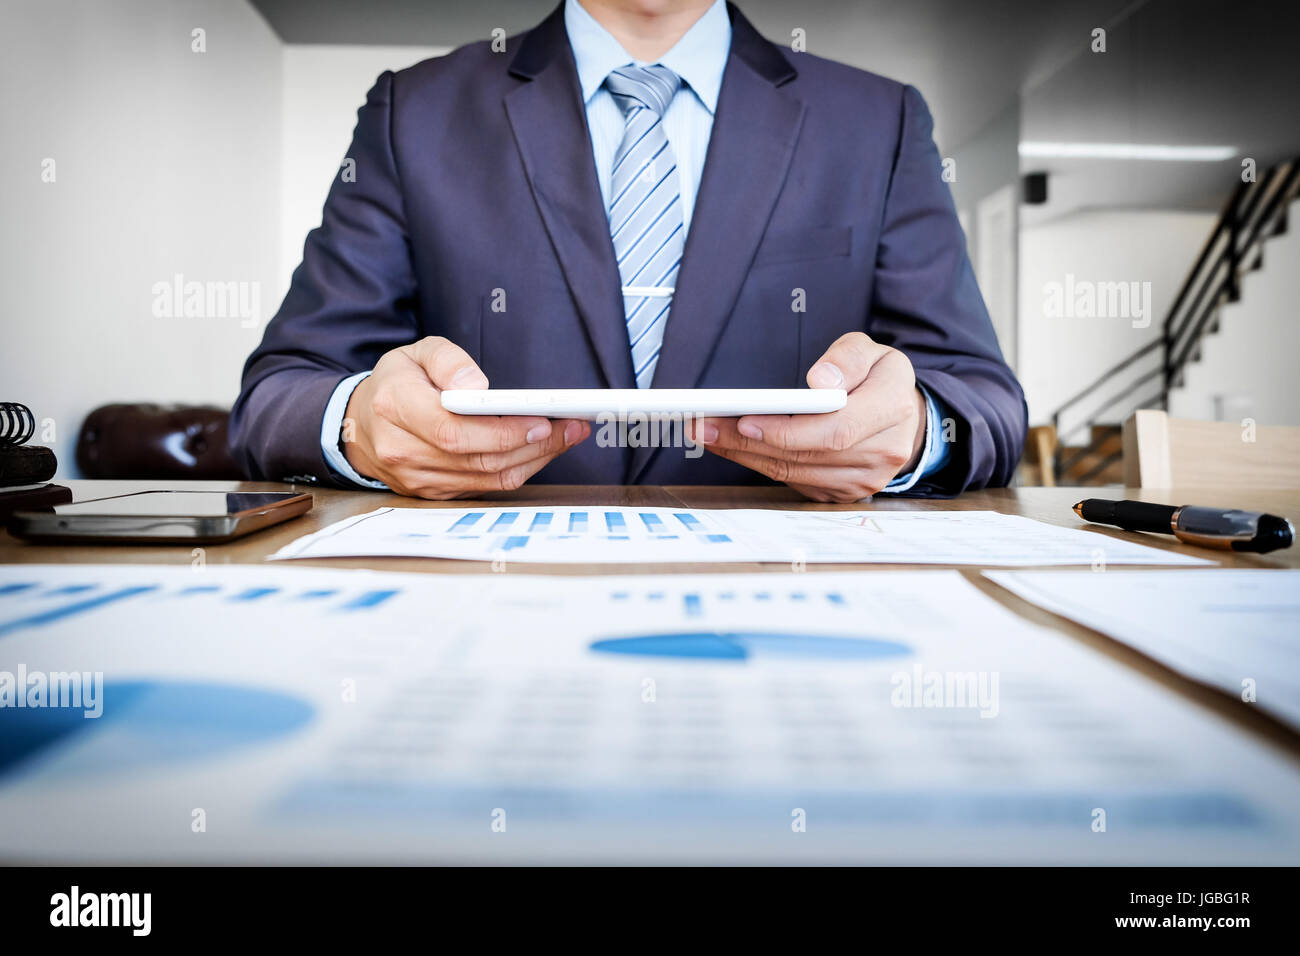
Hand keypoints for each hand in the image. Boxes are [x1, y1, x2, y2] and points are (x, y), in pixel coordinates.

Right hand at [342, 336, 589, 497]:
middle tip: (570, 427)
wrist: (360, 424)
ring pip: (486, 478)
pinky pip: (484, 488)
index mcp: (395, 407)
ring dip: (534, 459)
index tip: (542, 420)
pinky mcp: (432, 493)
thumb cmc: (397, 383)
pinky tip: (541, 450)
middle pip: (478, 458)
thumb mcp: (417, 352)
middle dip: (533, 445)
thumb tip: (477, 387)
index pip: (454, 430)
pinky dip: (518, 469)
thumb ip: (449, 360)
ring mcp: (416, 478)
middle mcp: (402, 450)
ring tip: (567, 436)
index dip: (502, 431)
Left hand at [692, 332, 927, 502]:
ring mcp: (866, 479)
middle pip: (807, 455)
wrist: (903, 417)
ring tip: (708, 434)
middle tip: (704, 425)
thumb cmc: (878, 378)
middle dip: (749, 442)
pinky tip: (734, 448)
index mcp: (892, 407)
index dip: (786, 430)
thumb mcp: (871, 350)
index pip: (834, 429)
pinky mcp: (845, 493)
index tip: (745, 420)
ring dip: (746, 456)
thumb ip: (847, 357)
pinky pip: (796, 482)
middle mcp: (884, 451)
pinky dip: (761, 465)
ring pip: (795, 472)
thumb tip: (820, 380)